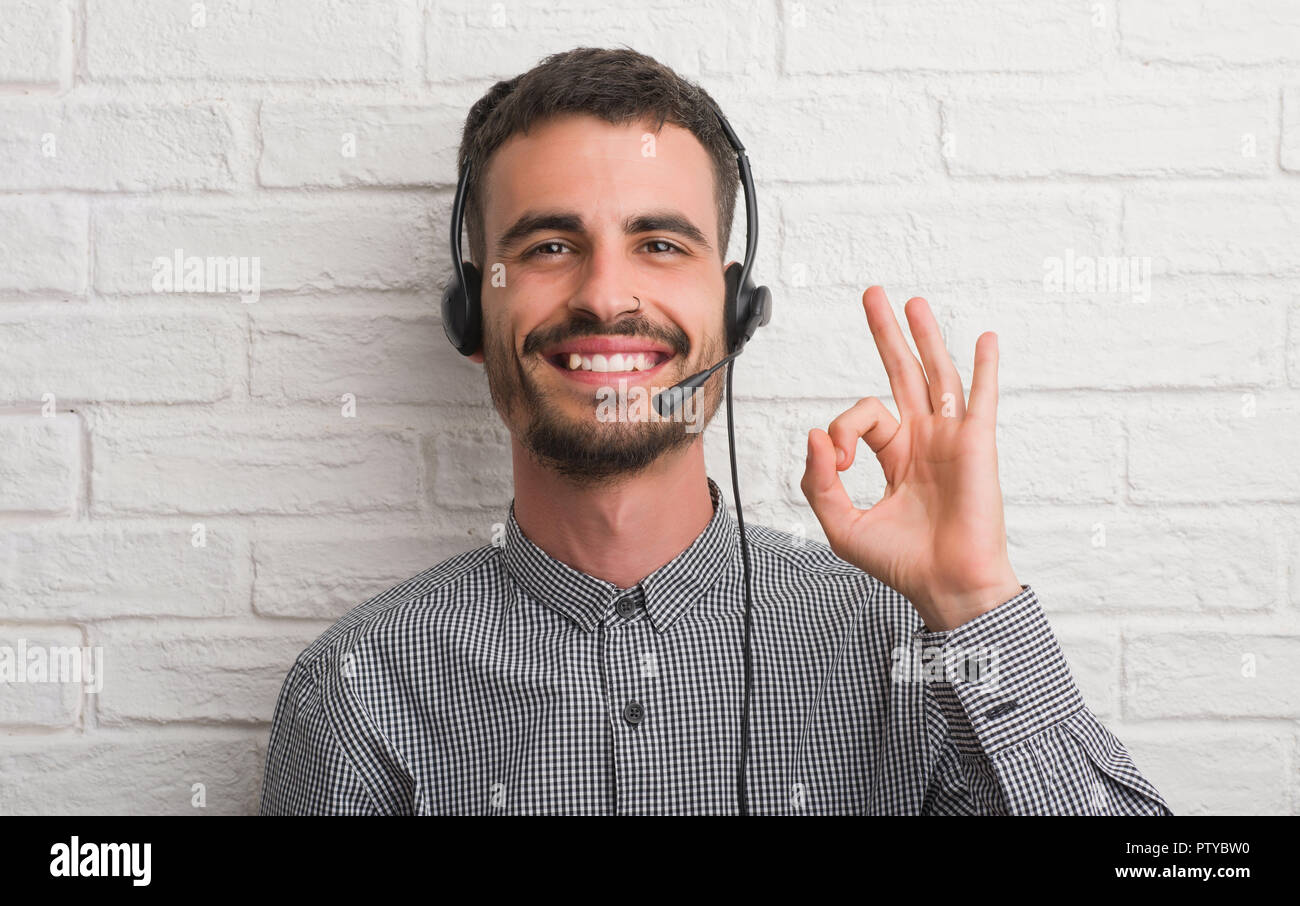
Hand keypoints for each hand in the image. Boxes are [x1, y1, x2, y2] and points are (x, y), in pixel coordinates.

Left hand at [799, 286, 1020, 631]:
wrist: (946, 586)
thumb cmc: (901, 562)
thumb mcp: (841, 523)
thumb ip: (819, 480)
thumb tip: (814, 432)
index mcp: (894, 456)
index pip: (860, 418)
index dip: (841, 431)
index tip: (837, 461)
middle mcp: (923, 440)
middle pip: (902, 373)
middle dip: (887, 334)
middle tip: (873, 295)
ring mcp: (950, 439)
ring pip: (937, 375)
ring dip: (925, 336)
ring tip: (912, 302)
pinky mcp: (976, 445)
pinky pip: (981, 398)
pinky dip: (985, 368)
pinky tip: (985, 339)